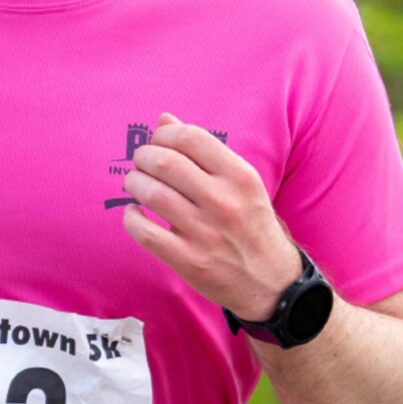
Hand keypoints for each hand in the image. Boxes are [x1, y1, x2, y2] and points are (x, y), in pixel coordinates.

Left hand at [118, 112, 303, 321]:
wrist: (271, 283)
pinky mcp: (189, 261)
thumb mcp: (241, 184)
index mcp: (240, 177)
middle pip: (165, 162)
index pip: (191, 138)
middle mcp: (224, 202)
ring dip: (133, 183)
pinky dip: (131, 217)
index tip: (157, 141)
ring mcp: (205, 233)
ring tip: (134, 184)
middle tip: (141, 163)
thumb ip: (204, 151)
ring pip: (151, 194)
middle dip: (143, 157)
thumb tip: (164, 120)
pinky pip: (144, 232)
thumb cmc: (251, 226)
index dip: (164, 135)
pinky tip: (134, 213)